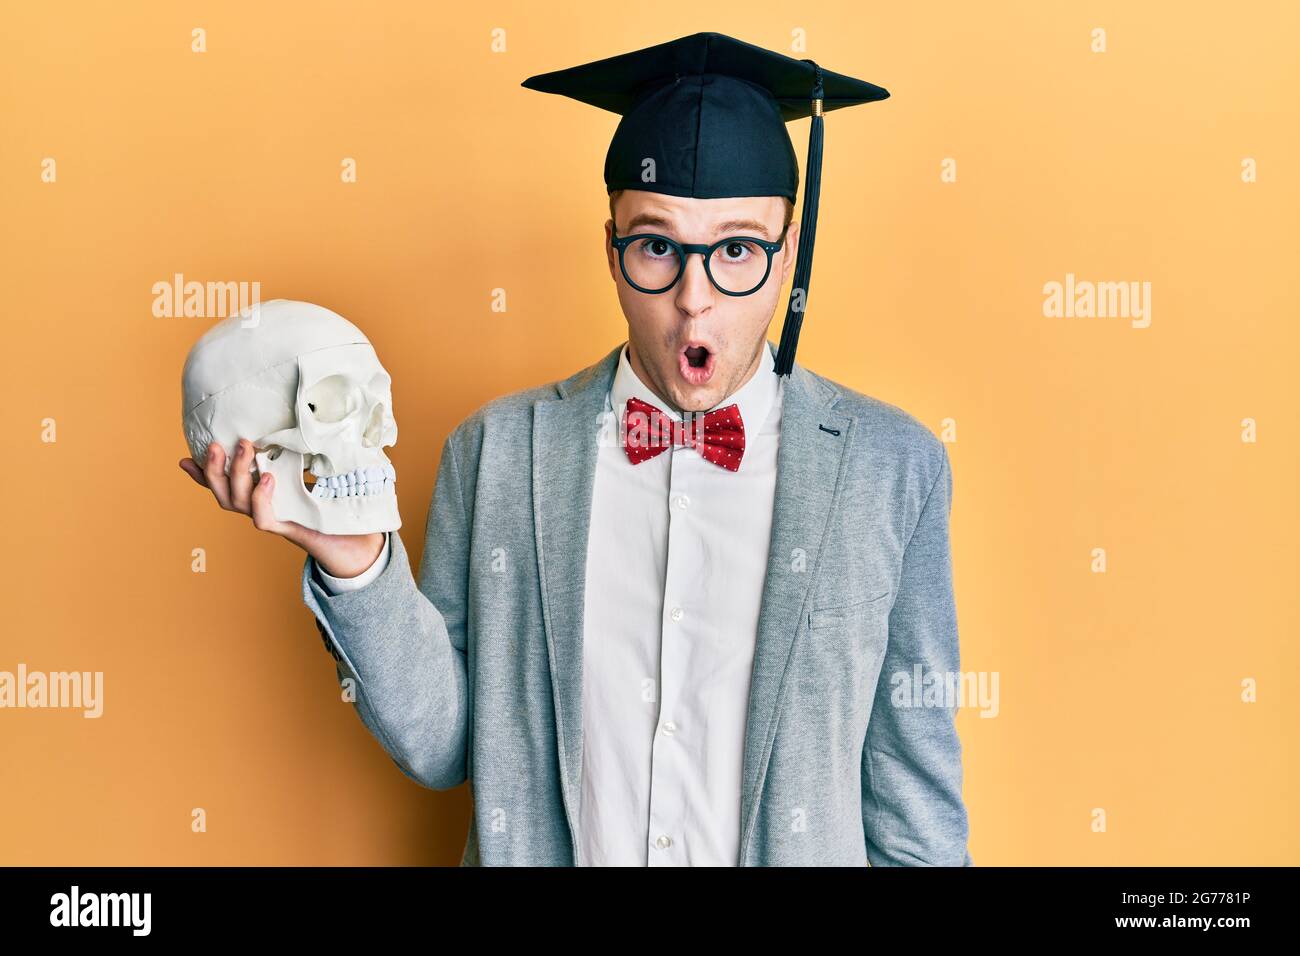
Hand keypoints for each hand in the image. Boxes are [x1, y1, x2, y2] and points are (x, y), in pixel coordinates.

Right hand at [178, 438, 386, 577]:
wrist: (353, 535)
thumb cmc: (333, 501)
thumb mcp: (313, 470)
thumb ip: (300, 451)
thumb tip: (301, 417)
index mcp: (260, 495)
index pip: (223, 485)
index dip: (201, 475)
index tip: (184, 459)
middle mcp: (259, 508)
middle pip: (222, 493)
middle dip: (214, 469)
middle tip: (218, 443)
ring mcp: (271, 518)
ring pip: (238, 502)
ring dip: (237, 473)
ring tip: (246, 447)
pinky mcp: (287, 528)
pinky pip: (263, 518)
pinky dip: (261, 498)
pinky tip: (267, 479)